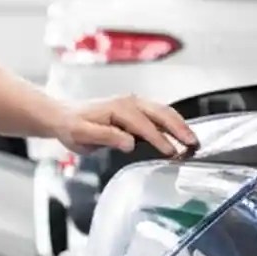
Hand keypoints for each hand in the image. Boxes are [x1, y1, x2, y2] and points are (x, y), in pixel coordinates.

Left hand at [55, 94, 198, 156]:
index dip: (160, 139)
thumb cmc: (72, 127)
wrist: (63, 116)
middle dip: (179, 128)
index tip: (172, 152)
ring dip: (179, 124)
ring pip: (163, 111)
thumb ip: (106, 137)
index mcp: (117, 109)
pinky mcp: (135, 108)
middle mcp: (128, 102)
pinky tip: (180, 133)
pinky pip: (158, 112)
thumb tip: (129, 142)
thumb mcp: (82, 135)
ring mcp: (133, 103)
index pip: (144, 125)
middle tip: (193, 144)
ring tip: (192, 140)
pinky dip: (172, 122)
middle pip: (161, 113)